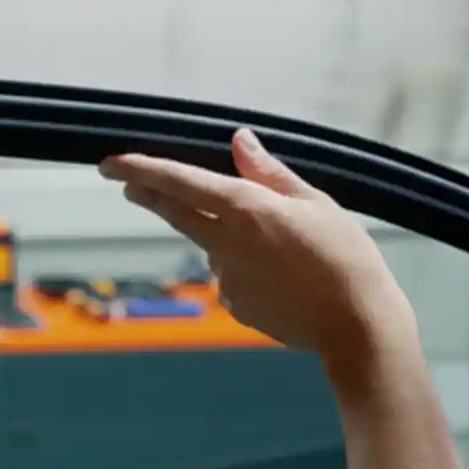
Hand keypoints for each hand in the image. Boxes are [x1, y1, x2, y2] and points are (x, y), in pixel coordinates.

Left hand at [100, 129, 415, 359]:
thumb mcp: (315, 203)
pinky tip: (281, 276)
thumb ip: (269, 173)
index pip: (179, 182)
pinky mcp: (236, 306)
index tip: (111, 164)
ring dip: (222, 236)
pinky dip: (244, 268)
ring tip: (278, 246)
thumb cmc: (346, 256)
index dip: (141, 169)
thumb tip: (240, 142)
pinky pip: (231, 277)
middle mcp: (226, 243)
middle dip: (149, 196)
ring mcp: (227, 279)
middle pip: (175, 213)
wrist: (356, 325)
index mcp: (246, 208)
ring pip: (211, 246)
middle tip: (130, 185)